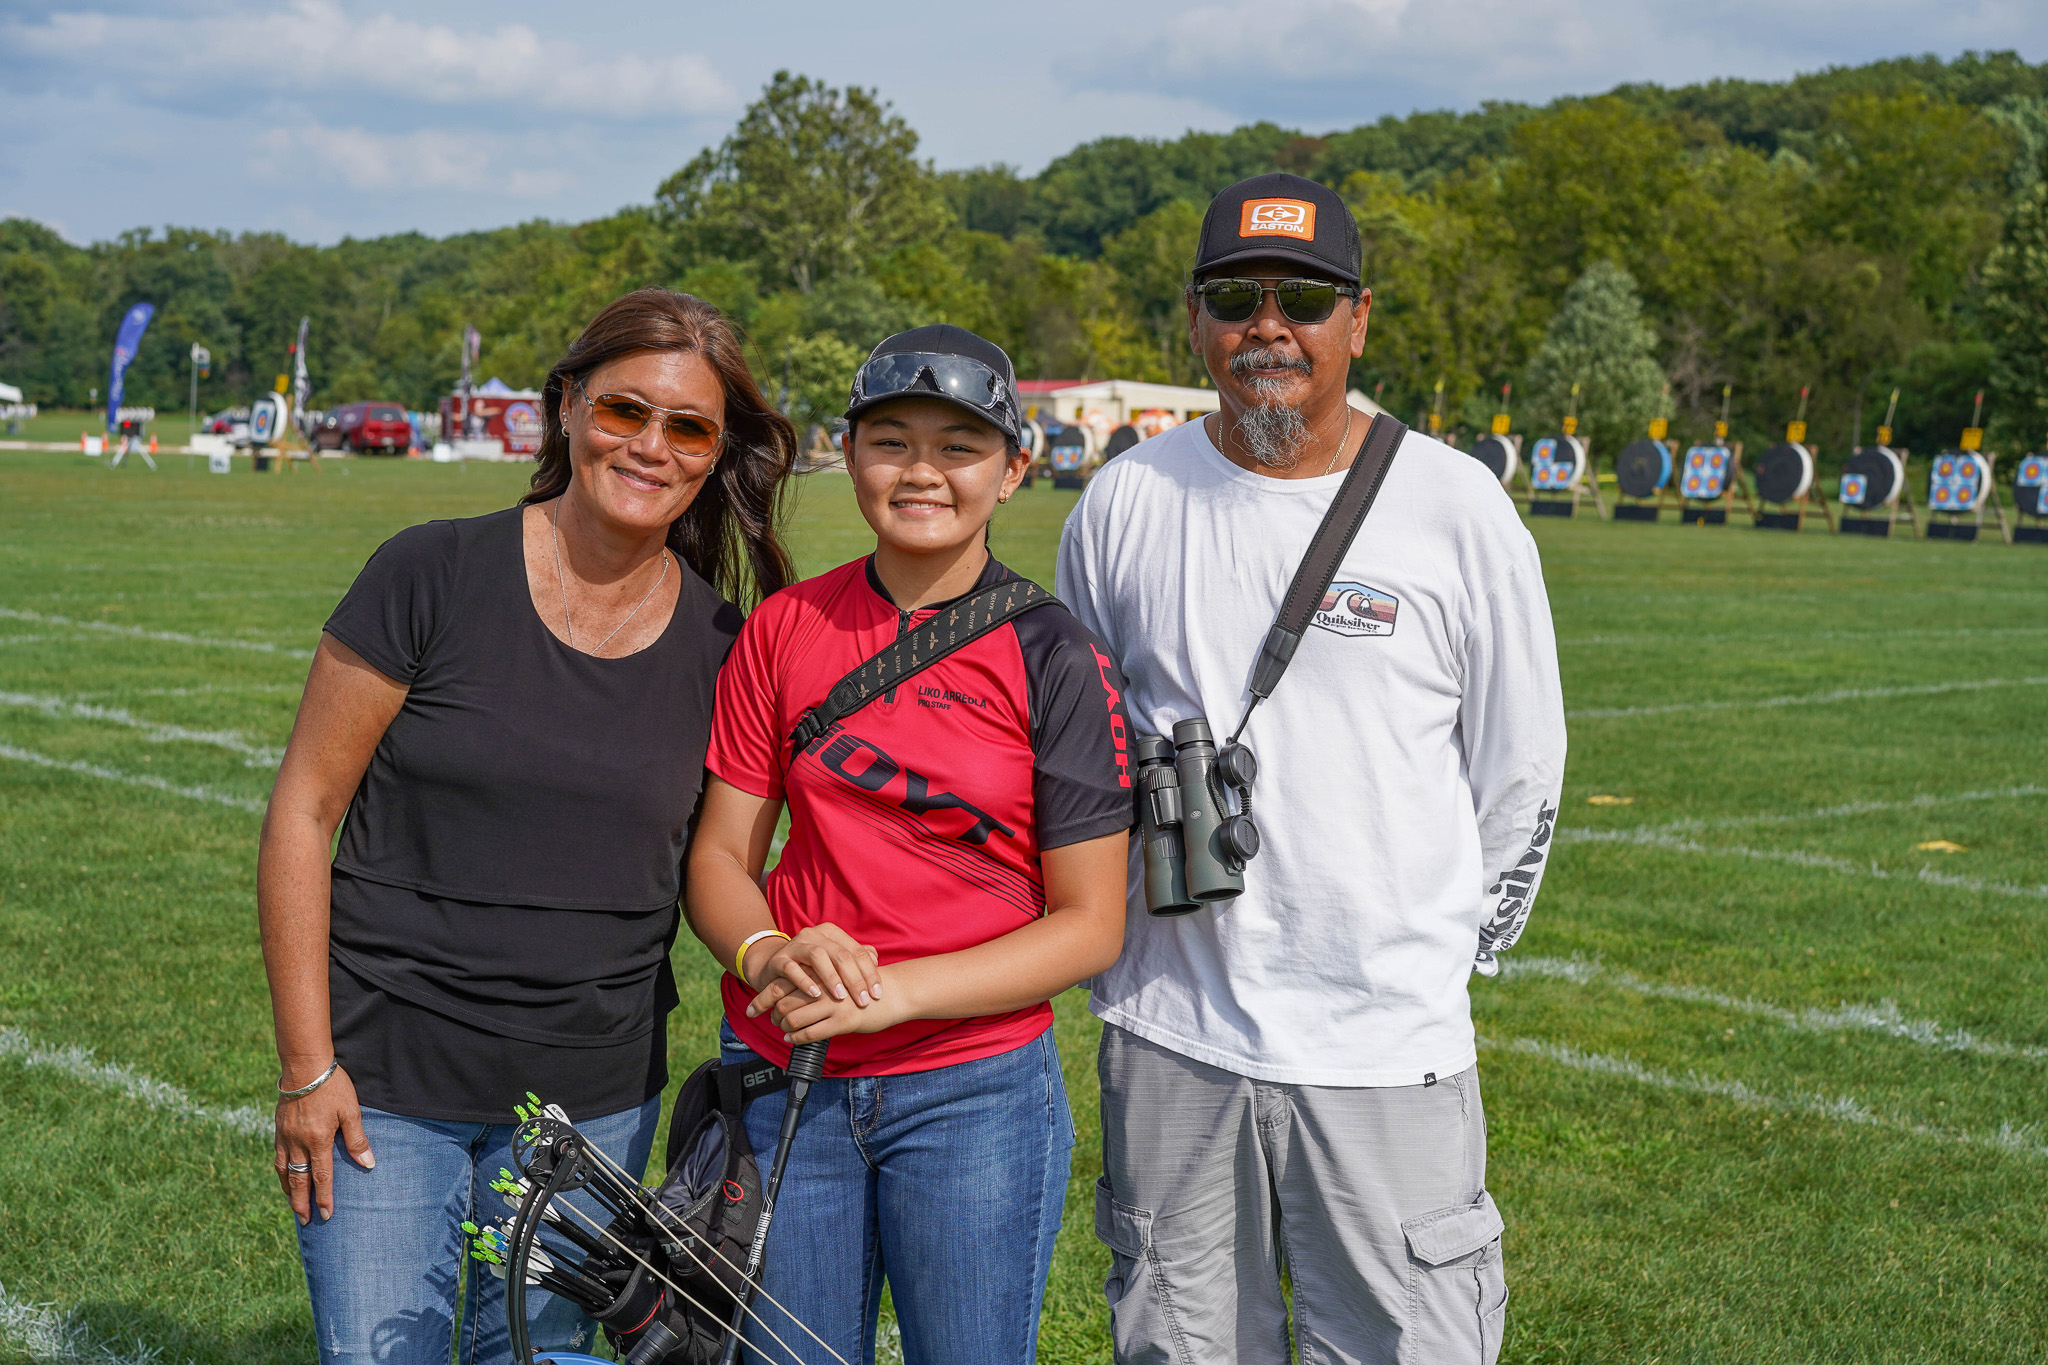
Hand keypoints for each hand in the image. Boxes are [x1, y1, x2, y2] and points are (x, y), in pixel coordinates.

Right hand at [273, 1063, 373, 1224]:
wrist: (304, 1066)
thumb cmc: (333, 1087)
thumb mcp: (351, 1111)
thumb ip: (357, 1140)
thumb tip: (368, 1165)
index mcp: (318, 1140)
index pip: (322, 1177)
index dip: (325, 1198)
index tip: (328, 1215)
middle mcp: (298, 1143)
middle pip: (299, 1180)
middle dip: (302, 1203)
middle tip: (306, 1221)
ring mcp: (285, 1137)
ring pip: (285, 1171)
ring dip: (289, 1191)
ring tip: (294, 1205)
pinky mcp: (278, 1129)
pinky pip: (277, 1157)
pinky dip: (281, 1172)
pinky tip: (284, 1176)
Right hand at [745, 922, 881, 1018]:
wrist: (773, 967)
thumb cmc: (811, 968)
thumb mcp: (833, 961)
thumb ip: (853, 957)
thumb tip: (875, 958)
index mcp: (831, 933)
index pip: (856, 951)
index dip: (869, 973)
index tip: (877, 995)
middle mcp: (814, 934)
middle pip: (840, 954)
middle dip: (855, 979)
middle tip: (863, 1001)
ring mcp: (796, 945)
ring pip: (818, 956)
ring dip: (831, 978)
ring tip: (841, 997)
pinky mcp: (779, 959)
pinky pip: (792, 968)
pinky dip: (805, 981)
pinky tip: (815, 995)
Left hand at [771, 965, 911, 1043]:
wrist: (893, 994)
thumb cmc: (865, 985)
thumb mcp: (840, 973)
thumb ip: (819, 975)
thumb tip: (796, 985)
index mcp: (821, 971)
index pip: (783, 983)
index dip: (764, 997)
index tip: (754, 1008)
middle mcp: (824, 985)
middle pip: (784, 1000)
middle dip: (772, 1013)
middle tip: (770, 1020)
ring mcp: (833, 1003)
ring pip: (794, 1017)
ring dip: (783, 1027)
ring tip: (782, 1030)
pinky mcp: (842, 1021)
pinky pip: (810, 1033)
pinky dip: (796, 1038)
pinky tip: (792, 1039)